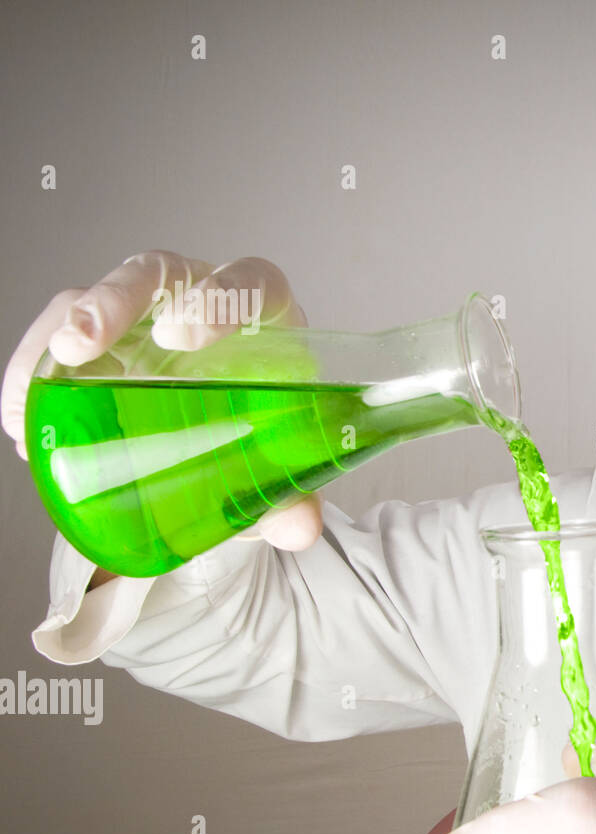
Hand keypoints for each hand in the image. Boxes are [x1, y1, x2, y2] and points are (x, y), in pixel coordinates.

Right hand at [2, 250, 321, 550]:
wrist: (242, 429)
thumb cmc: (269, 424)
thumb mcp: (283, 459)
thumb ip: (293, 492)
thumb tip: (299, 530)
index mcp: (264, 318)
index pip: (251, 283)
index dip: (220, 297)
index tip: (181, 334)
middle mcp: (203, 299)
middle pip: (160, 274)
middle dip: (115, 299)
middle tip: (83, 342)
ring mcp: (149, 313)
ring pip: (100, 296)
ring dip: (64, 331)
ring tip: (36, 385)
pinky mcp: (106, 336)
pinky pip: (62, 334)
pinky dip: (34, 372)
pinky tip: (22, 414)